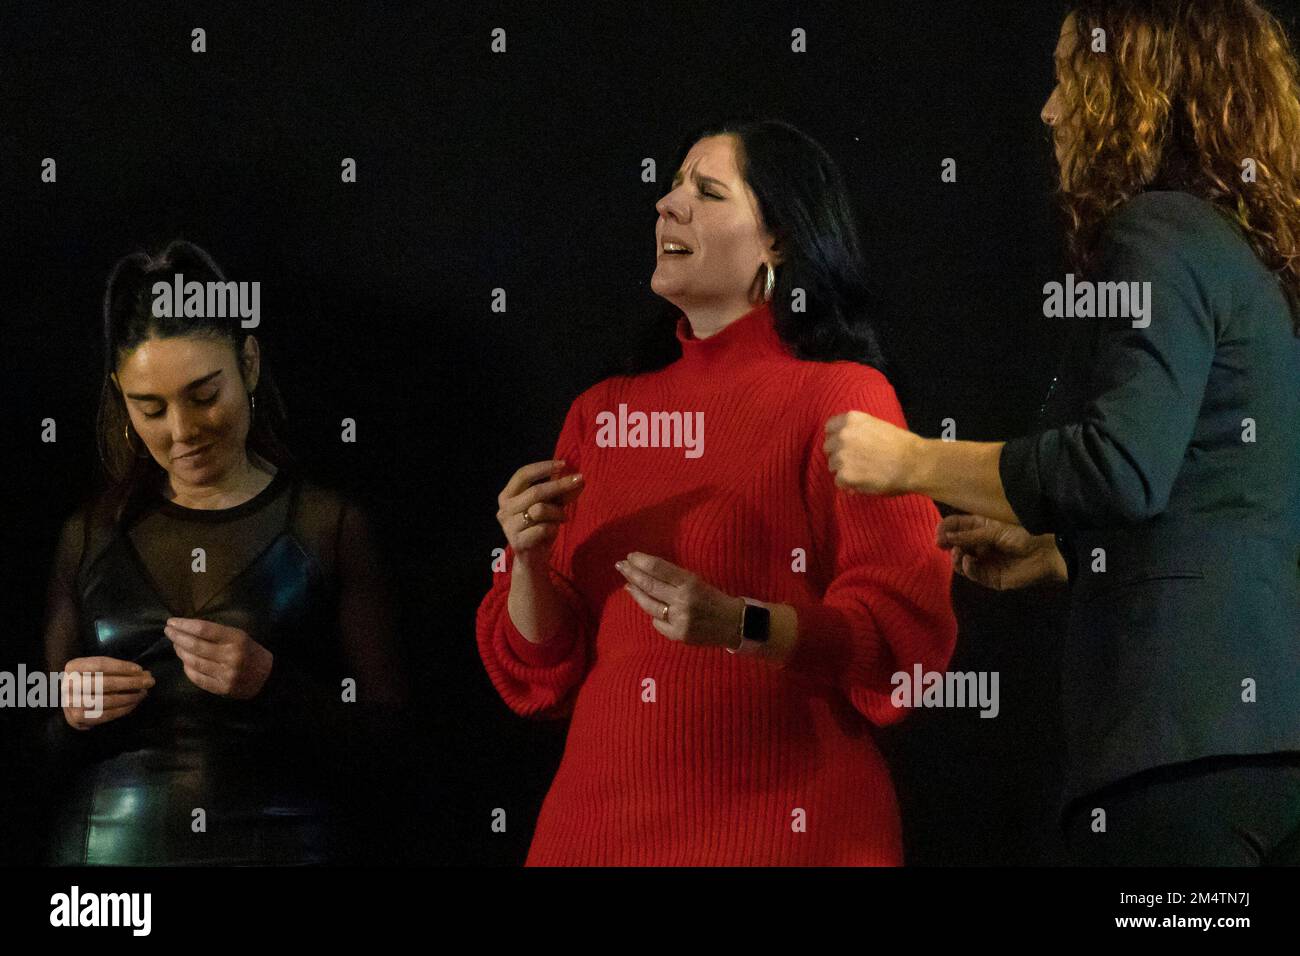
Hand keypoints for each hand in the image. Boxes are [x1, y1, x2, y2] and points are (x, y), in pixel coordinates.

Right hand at [60, 656, 153, 729]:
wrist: (69, 699)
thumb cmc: (89, 678)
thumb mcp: (98, 668)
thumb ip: (118, 669)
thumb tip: (145, 674)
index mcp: (73, 667)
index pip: (101, 665)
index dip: (122, 667)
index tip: (140, 669)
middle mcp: (69, 685)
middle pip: (105, 683)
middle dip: (131, 682)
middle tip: (150, 681)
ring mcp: (71, 703)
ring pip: (107, 700)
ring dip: (130, 697)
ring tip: (144, 693)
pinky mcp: (77, 718)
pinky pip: (105, 714)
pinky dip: (123, 709)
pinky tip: (134, 704)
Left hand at [163, 618, 273, 698]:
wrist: (268, 677)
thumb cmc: (251, 652)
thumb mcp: (240, 636)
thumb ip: (217, 634)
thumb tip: (188, 629)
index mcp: (237, 639)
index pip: (204, 630)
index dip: (185, 625)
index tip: (172, 622)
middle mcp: (230, 656)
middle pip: (195, 645)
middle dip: (178, 637)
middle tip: (168, 631)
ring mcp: (225, 674)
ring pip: (193, 662)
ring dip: (180, 652)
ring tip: (176, 645)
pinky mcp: (221, 688)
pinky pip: (197, 678)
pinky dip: (187, 669)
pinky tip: (185, 662)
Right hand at [496, 458, 584, 566]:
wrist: (533, 559)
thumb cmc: (540, 528)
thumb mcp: (552, 506)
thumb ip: (562, 492)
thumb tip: (579, 479)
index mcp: (507, 496)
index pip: (522, 474)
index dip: (543, 467)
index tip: (563, 464)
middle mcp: (504, 510)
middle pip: (535, 491)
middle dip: (560, 485)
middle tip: (580, 480)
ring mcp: (509, 527)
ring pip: (540, 510)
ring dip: (557, 512)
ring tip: (561, 518)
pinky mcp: (518, 542)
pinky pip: (543, 528)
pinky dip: (553, 528)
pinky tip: (553, 532)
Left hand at [615, 552, 742, 649]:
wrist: (736, 624)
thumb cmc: (715, 599)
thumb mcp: (698, 581)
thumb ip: (674, 578)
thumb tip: (646, 572)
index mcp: (690, 582)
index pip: (659, 568)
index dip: (642, 561)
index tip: (630, 556)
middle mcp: (683, 600)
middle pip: (649, 585)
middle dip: (632, 574)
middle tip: (620, 566)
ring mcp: (679, 619)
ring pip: (649, 605)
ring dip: (636, 593)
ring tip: (628, 584)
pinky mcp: (679, 635)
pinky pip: (657, 623)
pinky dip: (655, 615)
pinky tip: (652, 609)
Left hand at [824, 411, 922, 494]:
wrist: (915, 463)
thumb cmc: (902, 446)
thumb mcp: (876, 426)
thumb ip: (857, 431)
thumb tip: (842, 444)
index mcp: (851, 419)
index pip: (829, 428)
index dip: (837, 438)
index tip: (846, 446)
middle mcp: (843, 434)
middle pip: (828, 448)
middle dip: (839, 455)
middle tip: (857, 462)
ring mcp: (842, 455)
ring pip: (832, 466)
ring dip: (844, 470)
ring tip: (864, 472)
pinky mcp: (844, 474)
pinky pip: (839, 482)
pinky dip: (849, 485)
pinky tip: (865, 482)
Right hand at [936, 514, 1067, 589]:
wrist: (1047, 554)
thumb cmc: (1024, 535)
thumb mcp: (994, 530)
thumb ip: (969, 535)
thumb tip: (945, 536)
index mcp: (982, 528)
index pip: (957, 526)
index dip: (946, 529)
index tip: (938, 533)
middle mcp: (981, 544)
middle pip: (956, 544)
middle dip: (948, 544)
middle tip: (941, 544)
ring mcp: (985, 562)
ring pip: (961, 561)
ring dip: (957, 557)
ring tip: (959, 553)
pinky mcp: (991, 578)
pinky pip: (973, 574)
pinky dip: (968, 568)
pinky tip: (969, 561)